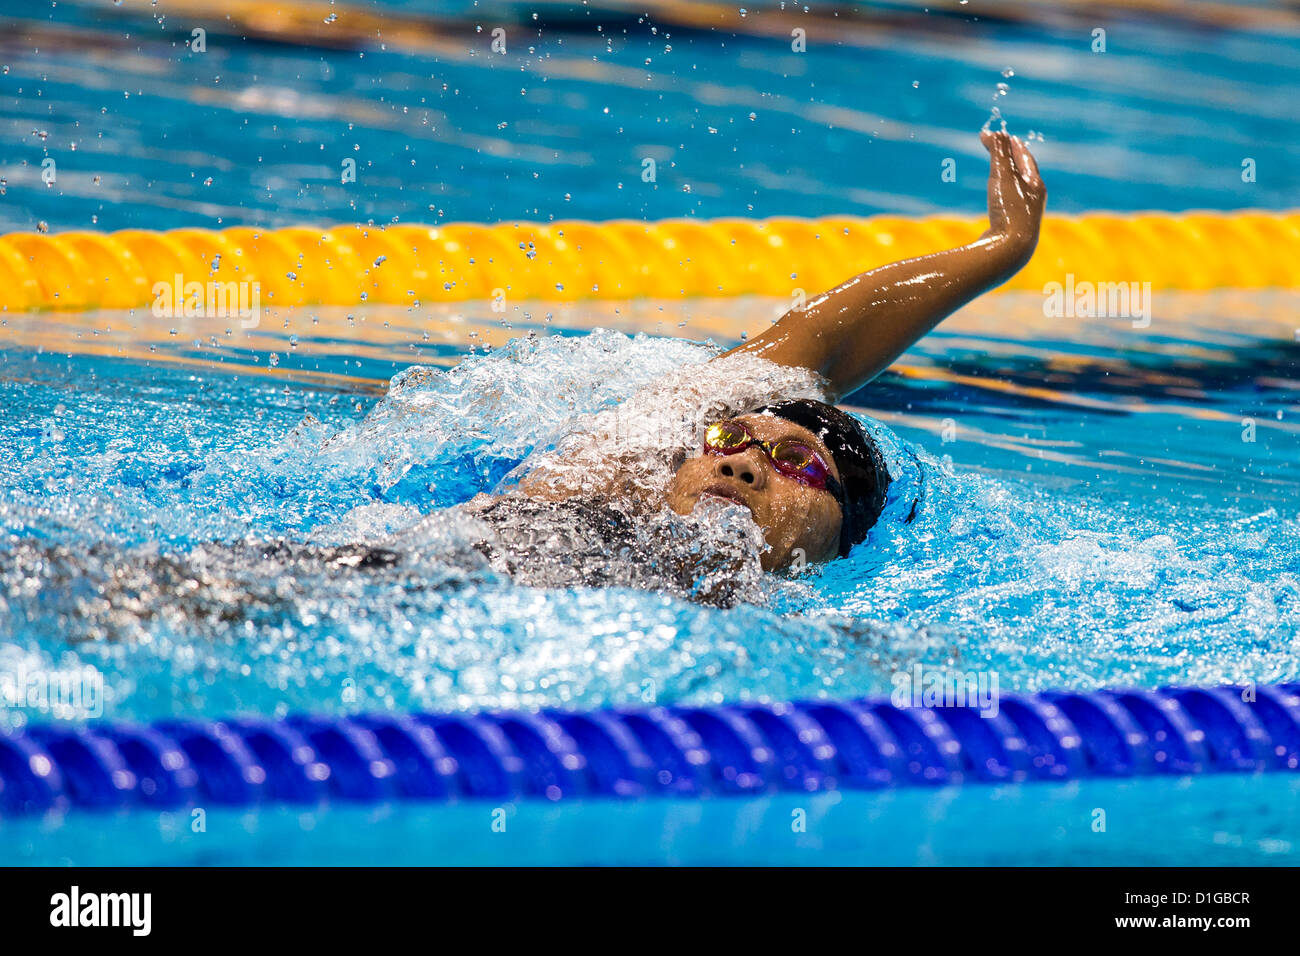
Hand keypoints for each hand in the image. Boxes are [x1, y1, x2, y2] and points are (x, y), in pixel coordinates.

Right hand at [979, 129, 1045, 266]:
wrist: (1010, 250)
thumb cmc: (1009, 210)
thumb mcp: (1002, 176)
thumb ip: (998, 152)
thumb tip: (993, 132)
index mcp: (1036, 186)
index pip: (1026, 160)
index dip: (1016, 147)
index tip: (1007, 137)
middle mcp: (1034, 201)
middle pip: (1026, 176)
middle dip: (1015, 162)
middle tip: (1007, 151)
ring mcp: (1024, 218)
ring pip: (1019, 194)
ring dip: (1010, 182)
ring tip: (1002, 176)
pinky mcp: (1013, 232)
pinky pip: (1010, 209)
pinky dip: (1004, 199)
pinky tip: (997, 206)